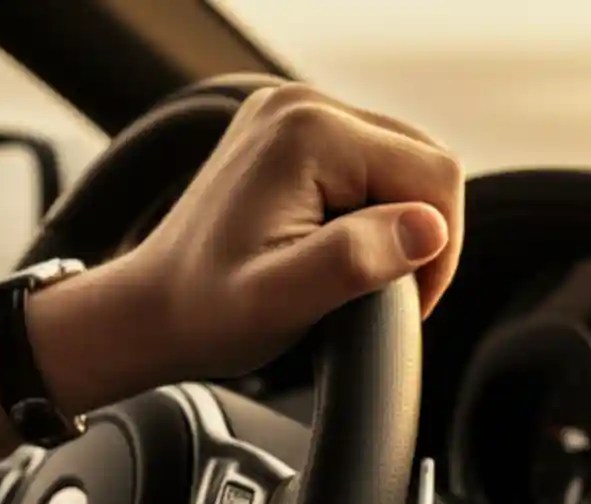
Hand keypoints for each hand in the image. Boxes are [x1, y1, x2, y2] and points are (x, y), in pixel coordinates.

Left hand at [110, 83, 463, 379]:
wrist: (151, 309)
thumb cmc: (208, 312)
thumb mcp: (282, 299)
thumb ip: (355, 259)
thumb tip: (428, 228)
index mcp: (311, 132)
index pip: (436, 176)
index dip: (439, 248)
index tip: (406, 301)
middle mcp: (303, 104)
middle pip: (424, 163)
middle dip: (418, 234)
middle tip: (378, 290)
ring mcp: (295, 113)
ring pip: (402, 164)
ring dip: (396, 223)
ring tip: (353, 271)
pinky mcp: (292, 133)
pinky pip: (370, 164)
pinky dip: (371, 210)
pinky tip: (337, 246)